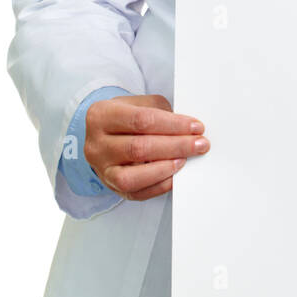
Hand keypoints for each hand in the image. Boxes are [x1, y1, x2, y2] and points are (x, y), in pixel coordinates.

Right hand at [84, 94, 209, 201]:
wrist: (103, 135)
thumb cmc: (125, 118)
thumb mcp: (139, 104)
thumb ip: (161, 111)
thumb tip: (188, 128)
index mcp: (102, 115)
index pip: (141, 120)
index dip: (172, 125)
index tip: (195, 127)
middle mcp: (97, 144)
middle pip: (139, 148)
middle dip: (175, 146)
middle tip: (199, 144)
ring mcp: (101, 169)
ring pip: (132, 176)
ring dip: (164, 169)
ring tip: (184, 160)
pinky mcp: (110, 186)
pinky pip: (135, 192)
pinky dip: (158, 186)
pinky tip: (174, 175)